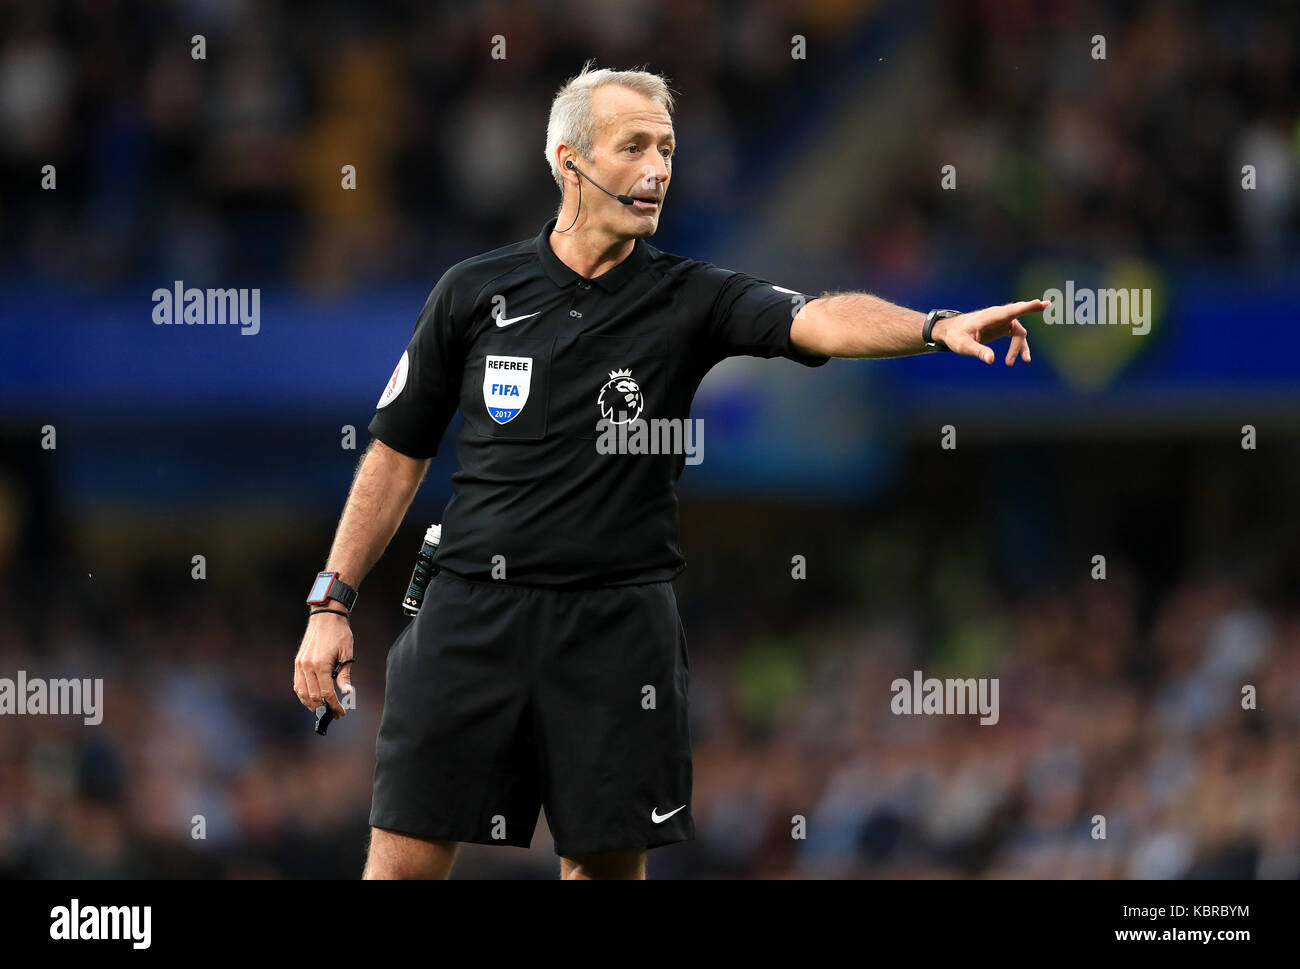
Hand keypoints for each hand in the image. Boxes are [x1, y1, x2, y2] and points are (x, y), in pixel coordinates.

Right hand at [293, 612, 352, 718]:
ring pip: (302, 693)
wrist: (325, 617)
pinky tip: (311, 699)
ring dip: (312, 704)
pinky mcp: (297, 663)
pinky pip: (297, 684)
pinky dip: (303, 695)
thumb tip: (347, 693)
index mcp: (321, 664)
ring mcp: (300, 665)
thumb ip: (344, 675)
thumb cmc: (339, 633)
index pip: (327, 693)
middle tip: (334, 714)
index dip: (334, 705)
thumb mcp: (347, 653)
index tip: (341, 713)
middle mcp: (307, 666)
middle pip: (314, 696)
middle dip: (325, 708)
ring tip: (323, 710)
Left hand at [931, 299, 1047, 364]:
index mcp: (990, 316)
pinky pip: (1016, 336)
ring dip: (1019, 347)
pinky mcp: (1003, 328)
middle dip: (1033, 308)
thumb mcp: (963, 346)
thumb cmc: (955, 336)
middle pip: (1019, 313)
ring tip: (1015, 363)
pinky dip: (1018, 347)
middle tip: (1048, 304)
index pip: (1011, 310)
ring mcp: (1002, 321)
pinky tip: (1019, 359)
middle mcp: (999, 316)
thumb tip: (992, 360)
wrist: (951, 332)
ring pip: (1019, 332)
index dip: (1026, 307)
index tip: (1040, 302)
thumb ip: (978, 351)